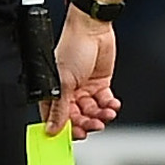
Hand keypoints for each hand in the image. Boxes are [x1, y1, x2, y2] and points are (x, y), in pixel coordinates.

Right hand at [53, 6, 119, 138]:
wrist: (93, 29)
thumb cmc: (72, 47)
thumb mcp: (63, 82)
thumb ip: (60, 108)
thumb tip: (52, 129)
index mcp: (53, 93)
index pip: (57, 119)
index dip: (66, 130)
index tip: (76, 136)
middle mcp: (68, 93)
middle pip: (77, 119)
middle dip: (87, 123)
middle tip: (94, 125)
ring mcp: (84, 90)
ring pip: (92, 113)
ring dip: (101, 115)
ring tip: (107, 113)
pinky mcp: (99, 85)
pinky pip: (105, 103)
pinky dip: (110, 106)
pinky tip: (112, 105)